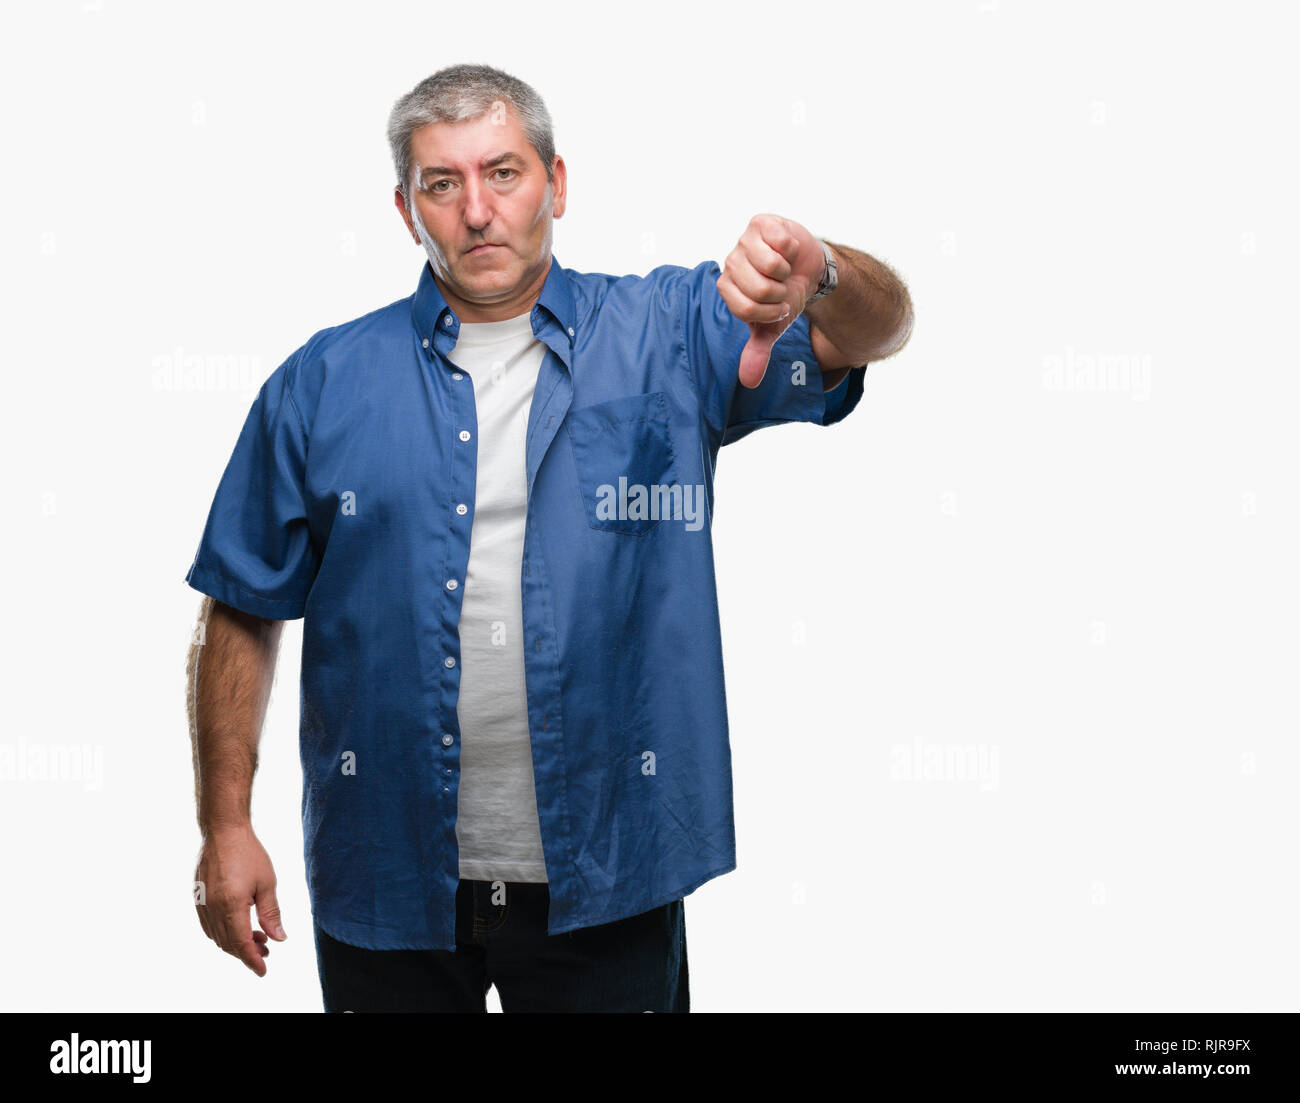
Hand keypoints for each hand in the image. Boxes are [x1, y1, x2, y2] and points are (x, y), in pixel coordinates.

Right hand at [194, 824, 285, 976]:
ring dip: (236, 943)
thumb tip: (279, 938)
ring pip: (217, 937)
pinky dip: (224, 933)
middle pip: (228, 944)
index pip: (241, 944)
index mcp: (231, 905)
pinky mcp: (198, 899)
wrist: (223, 831)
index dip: (252, 960)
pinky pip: (209, 926)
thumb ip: (271, 913)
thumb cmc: (248, 853)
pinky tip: (239, 926)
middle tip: (267, 950)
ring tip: (258, 937)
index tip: (263, 970)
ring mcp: (202, 904)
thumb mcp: (267, 883)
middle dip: (247, 952)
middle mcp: (213, 908)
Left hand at [716, 214, 825, 387]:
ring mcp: (744, 240)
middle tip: (783, 288)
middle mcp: (731, 263)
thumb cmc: (786, 296)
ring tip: (785, 269)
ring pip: (770, 265)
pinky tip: (788, 250)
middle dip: (781, 293)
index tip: (778, 307)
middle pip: (758, 288)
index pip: (745, 308)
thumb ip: (758, 351)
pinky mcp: (761, 223)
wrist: (807, 269)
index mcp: (727, 288)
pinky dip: (793, 250)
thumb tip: (748, 382)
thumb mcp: (773, 327)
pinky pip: (781, 241)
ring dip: (787, 271)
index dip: (770, 311)